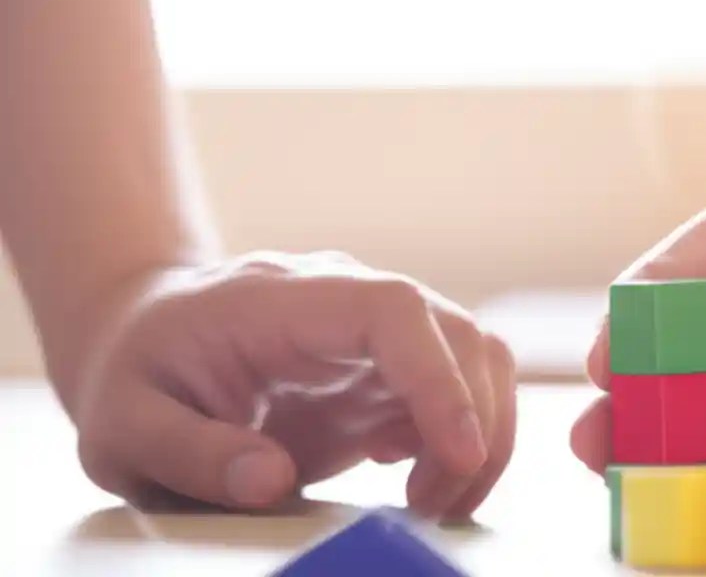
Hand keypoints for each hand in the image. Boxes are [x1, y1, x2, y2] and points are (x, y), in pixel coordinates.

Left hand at [64, 251, 515, 519]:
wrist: (150, 337)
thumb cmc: (139, 373)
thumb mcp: (124, 424)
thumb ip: (189, 451)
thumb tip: (270, 480)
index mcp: (286, 299)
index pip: (393, 311)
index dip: (438, 376)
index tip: (455, 451)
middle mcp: (348, 303)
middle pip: (457, 333)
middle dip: (472, 422)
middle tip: (431, 507)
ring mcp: (376, 338)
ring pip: (476, 360)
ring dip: (480, 434)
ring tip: (431, 504)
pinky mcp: (388, 373)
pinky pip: (459, 395)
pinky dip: (462, 445)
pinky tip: (415, 485)